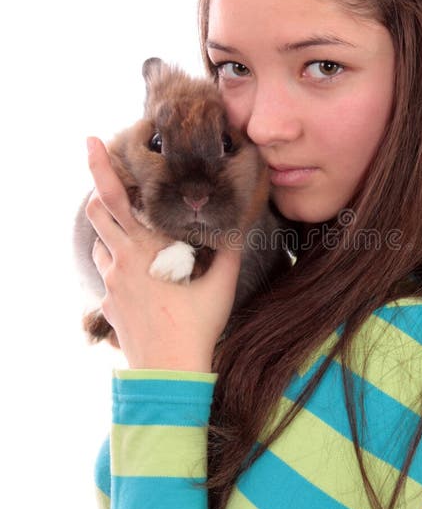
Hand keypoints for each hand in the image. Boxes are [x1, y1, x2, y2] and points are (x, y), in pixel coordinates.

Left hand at [85, 136, 241, 370]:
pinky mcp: (108, 304)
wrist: (170, 369)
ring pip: (101, 243)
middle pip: (96, 212)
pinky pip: (108, 274)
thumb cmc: (198, 323)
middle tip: (111, 179)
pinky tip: (142, 275)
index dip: (99, 165)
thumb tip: (243, 217)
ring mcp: (110, 283)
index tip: (90, 140)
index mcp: (143, 246)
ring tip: (137, 234)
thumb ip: (230, 245)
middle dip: (99, 190)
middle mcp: (120, 260)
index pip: (112, 197)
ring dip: (112, 231)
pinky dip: (119, 264)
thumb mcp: (222, 281)